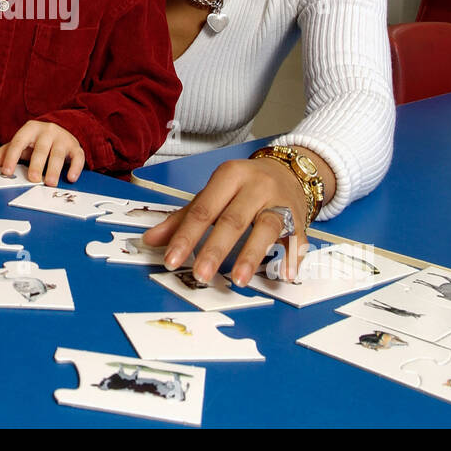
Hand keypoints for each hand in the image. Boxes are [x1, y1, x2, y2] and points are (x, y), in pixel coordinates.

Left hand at [0, 120, 84, 185]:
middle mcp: (47, 131)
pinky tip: (70, 177)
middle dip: (36, 164)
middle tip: (32, 179)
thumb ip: (6, 152)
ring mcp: (63, 138)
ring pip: (58, 154)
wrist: (61, 132)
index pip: (19, 142)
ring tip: (50, 183)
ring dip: (54, 169)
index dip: (12, 156)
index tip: (6, 171)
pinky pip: (77, 157)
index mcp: (30, 129)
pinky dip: (75, 167)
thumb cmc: (37, 142)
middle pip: (41, 148)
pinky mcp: (76, 147)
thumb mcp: (21, 143)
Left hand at [141, 157, 310, 286]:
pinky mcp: (299, 217)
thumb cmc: (244, 185)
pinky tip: (284, 274)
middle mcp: (256, 186)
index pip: (203, 209)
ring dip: (252, 255)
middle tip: (201, 275)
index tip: (172, 260)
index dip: (186, 236)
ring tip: (239, 280)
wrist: (288, 170)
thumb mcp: (213, 194)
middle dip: (216, 250)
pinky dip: (292, 257)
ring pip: (266, 227)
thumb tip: (151, 239)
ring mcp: (280, 200)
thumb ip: (183, 217)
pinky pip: (297, 237)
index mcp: (229, 176)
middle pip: (233, 219)